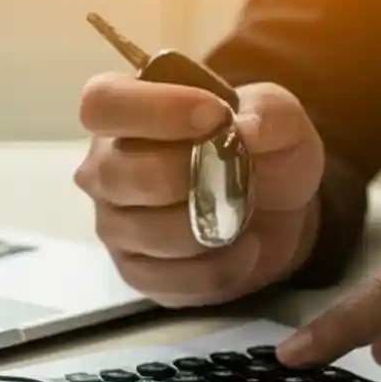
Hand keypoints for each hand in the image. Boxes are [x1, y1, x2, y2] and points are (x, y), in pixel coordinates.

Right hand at [75, 77, 324, 306]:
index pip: (101, 103)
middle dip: (190, 175)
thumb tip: (245, 128)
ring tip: (243, 213)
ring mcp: (113, 225)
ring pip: (147, 231)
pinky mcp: (135, 273)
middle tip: (237, 173)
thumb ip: (269, 109)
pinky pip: (170, 278)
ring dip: (210, 225)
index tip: (214, 115)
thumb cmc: (259, 150)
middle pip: (119, 174)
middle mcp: (103, 169)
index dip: (154, 108)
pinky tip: (243, 248)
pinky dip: (220, 267)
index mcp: (123, 115)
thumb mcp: (279, 116)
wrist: (273, 211)